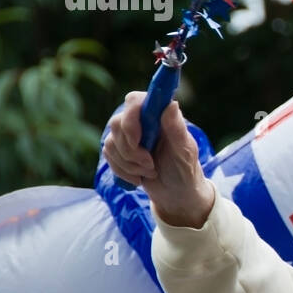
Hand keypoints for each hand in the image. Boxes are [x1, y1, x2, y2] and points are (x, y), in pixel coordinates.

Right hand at [102, 92, 214, 227]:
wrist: (176, 192)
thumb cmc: (185, 168)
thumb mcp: (185, 151)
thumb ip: (176, 128)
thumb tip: (171, 104)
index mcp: (159, 114)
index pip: (134, 100)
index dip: (130, 118)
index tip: (138, 140)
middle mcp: (141, 120)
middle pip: (117, 123)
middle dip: (131, 150)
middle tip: (151, 164)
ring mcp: (127, 134)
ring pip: (110, 143)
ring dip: (129, 164)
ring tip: (150, 172)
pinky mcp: (118, 149)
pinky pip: (108, 157)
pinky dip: (123, 171)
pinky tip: (139, 178)